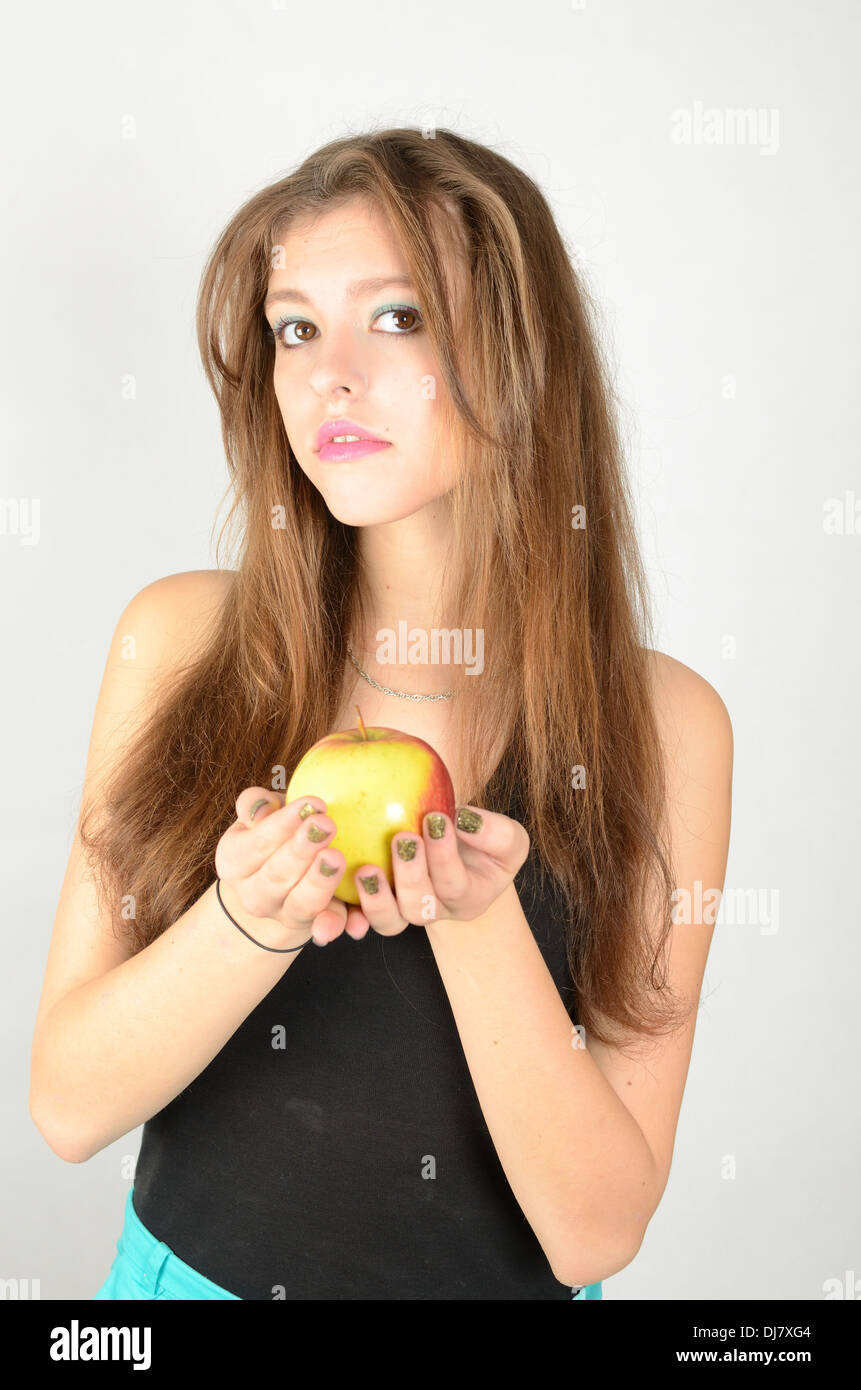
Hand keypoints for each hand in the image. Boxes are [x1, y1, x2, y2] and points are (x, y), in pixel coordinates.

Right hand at [214, 788, 368, 945]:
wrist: (281, 875)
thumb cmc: (275, 831)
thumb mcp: (262, 812)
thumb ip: (255, 804)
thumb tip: (260, 811)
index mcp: (234, 863)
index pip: (257, 844)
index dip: (283, 824)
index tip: (312, 803)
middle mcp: (254, 896)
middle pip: (276, 877)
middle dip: (302, 851)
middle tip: (326, 825)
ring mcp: (283, 915)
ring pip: (301, 905)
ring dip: (319, 882)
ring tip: (336, 857)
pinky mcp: (313, 926)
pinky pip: (327, 928)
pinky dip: (340, 924)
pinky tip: (357, 921)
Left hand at [335, 805, 530, 941]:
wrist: (462, 856)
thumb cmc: (485, 844)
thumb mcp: (507, 838)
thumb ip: (496, 832)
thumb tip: (464, 820)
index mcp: (468, 897)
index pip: (455, 884)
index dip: (444, 856)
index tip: (436, 819)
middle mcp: (435, 910)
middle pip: (420, 908)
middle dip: (410, 875)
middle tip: (402, 838)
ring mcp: (404, 911)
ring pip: (389, 921)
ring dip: (376, 899)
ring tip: (365, 870)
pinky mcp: (377, 905)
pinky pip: (359, 916)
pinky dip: (347, 913)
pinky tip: (336, 889)